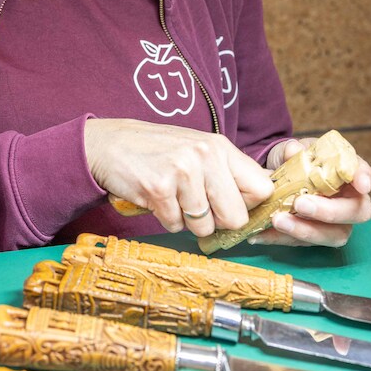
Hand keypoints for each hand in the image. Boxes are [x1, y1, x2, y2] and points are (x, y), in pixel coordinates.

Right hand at [85, 119, 273, 238]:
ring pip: (204, 226)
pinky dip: (165, 219)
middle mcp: (206, 156)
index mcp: (220, 147)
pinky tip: (156, 198)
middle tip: (197, 208)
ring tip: (172, 197)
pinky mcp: (159, 188)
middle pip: (236, 216)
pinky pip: (175, 225)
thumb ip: (226, 173)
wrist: (108, 144)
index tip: (230, 206)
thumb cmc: (157, 151)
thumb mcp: (198, 150)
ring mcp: (183, 171)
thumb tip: (259, 202)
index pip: (262, 188)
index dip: (248, 205)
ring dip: (187, 221)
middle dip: (217, 221)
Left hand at [248, 137, 370, 248]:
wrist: (273, 176)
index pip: (363, 173)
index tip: (361, 184)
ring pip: (333, 235)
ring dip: (305, 231)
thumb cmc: (292, 162)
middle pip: (356, 212)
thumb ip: (292, 150)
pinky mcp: (314, 237)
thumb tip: (293, 151)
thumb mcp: (289, 150)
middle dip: (329, 212)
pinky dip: (281, 239)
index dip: (364, 179)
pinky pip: (303, 243)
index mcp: (346, 173)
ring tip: (278, 220)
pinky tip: (260, 234)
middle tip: (301, 205)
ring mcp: (335, 223)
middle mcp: (348, 200)